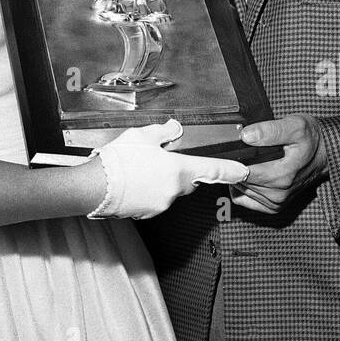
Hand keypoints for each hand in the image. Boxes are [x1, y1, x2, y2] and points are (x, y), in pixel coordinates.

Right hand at [87, 120, 249, 219]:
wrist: (95, 188)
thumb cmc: (118, 161)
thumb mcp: (142, 135)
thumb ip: (164, 131)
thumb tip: (175, 128)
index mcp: (179, 170)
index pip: (213, 169)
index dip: (231, 170)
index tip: (244, 170)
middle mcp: (174, 191)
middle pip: (190, 180)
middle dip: (182, 170)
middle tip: (163, 157)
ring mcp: (161, 205)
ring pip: (171, 189)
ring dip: (163, 180)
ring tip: (140, 168)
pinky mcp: (148, 213)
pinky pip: (156, 199)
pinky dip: (150, 190)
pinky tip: (134, 180)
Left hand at [232, 115, 327, 214]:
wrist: (326, 152)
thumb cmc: (310, 138)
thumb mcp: (295, 125)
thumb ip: (270, 130)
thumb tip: (245, 135)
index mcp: (281, 175)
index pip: (240, 172)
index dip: (229, 160)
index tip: (223, 151)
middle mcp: (278, 193)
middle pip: (238, 181)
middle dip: (236, 165)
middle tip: (245, 149)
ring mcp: (276, 202)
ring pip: (239, 190)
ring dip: (239, 176)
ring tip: (253, 160)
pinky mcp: (274, 206)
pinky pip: (244, 199)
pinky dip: (242, 187)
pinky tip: (252, 173)